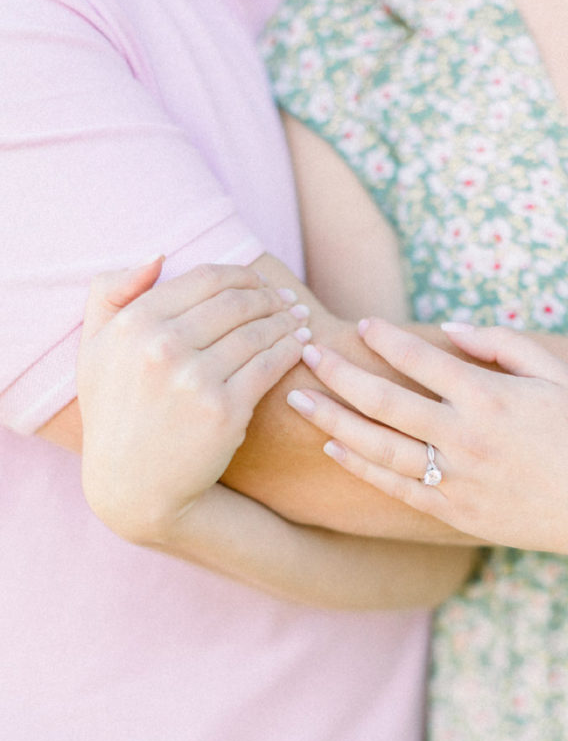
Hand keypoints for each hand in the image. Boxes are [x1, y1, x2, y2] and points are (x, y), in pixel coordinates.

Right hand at [77, 259, 308, 543]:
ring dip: (286, 320)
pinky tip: (301, 344)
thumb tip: (159, 256)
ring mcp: (194, 379)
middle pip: (236, 303)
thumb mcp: (94, 349)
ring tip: (299, 318)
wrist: (134, 484)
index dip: (242, 275)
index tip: (260, 282)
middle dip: (269, 297)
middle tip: (288, 300)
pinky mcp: (224, 410)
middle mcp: (161, 346)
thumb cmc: (117, 411)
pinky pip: (269, 365)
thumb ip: (110, 293)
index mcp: (132, 324)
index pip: (204, 279)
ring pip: (258, 332)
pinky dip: (291, 349)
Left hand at [286, 319, 567, 564]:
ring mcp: (458, 480)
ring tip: (298, 399)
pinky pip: (395, 488)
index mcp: (492, 398)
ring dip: (332, 420)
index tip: (362, 324)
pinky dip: (361, 466)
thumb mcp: (559, 375)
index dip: (386, 339)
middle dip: (338, 373)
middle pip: (383, 401)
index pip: (421, 359)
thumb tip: (447, 329)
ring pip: (377, 447)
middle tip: (304, 352)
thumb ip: (502, 344)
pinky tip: (335, 448)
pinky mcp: (457, 512)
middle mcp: (466, 439)